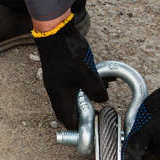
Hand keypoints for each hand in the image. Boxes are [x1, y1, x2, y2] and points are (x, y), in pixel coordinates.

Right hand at [32, 13, 108, 128]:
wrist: (56, 32)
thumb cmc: (67, 53)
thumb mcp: (86, 74)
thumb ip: (95, 90)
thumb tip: (103, 100)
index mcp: (59, 96)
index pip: (66, 119)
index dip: (78, 126)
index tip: (91, 127)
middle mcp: (57, 91)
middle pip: (70, 109)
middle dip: (84, 112)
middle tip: (98, 112)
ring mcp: (59, 81)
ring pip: (74, 95)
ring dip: (88, 96)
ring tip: (103, 93)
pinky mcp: (64, 72)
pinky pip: (76, 83)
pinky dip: (87, 84)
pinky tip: (100, 78)